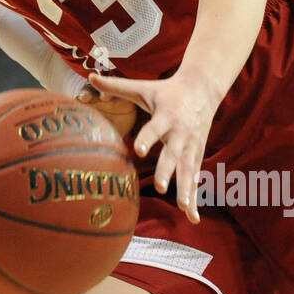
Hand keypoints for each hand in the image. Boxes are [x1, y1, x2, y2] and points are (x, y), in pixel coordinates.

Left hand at [86, 70, 221, 223]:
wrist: (203, 88)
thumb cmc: (167, 90)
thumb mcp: (143, 87)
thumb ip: (116, 86)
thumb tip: (90, 75)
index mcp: (166, 115)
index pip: (155, 128)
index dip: (148, 138)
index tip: (138, 150)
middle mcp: (181, 132)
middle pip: (174, 153)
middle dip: (168, 170)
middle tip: (161, 187)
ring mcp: (192, 145)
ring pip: (189, 169)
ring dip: (186, 189)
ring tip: (181, 208)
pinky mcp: (198, 154)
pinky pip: (195, 178)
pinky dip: (194, 197)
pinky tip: (192, 218)